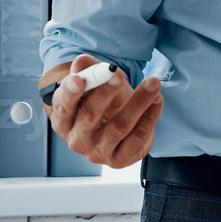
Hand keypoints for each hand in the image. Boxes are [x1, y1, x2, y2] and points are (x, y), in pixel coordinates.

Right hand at [43, 53, 163, 167]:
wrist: (118, 131)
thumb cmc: (102, 104)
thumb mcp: (94, 85)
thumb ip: (88, 72)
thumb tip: (82, 62)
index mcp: (63, 120)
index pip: (63, 106)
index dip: (70, 93)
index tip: (79, 79)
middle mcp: (77, 140)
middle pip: (89, 116)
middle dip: (104, 92)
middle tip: (117, 74)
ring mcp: (99, 152)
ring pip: (119, 126)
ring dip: (138, 101)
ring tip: (153, 82)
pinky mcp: (120, 159)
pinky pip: (138, 137)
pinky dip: (150, 116)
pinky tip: (157, 99)